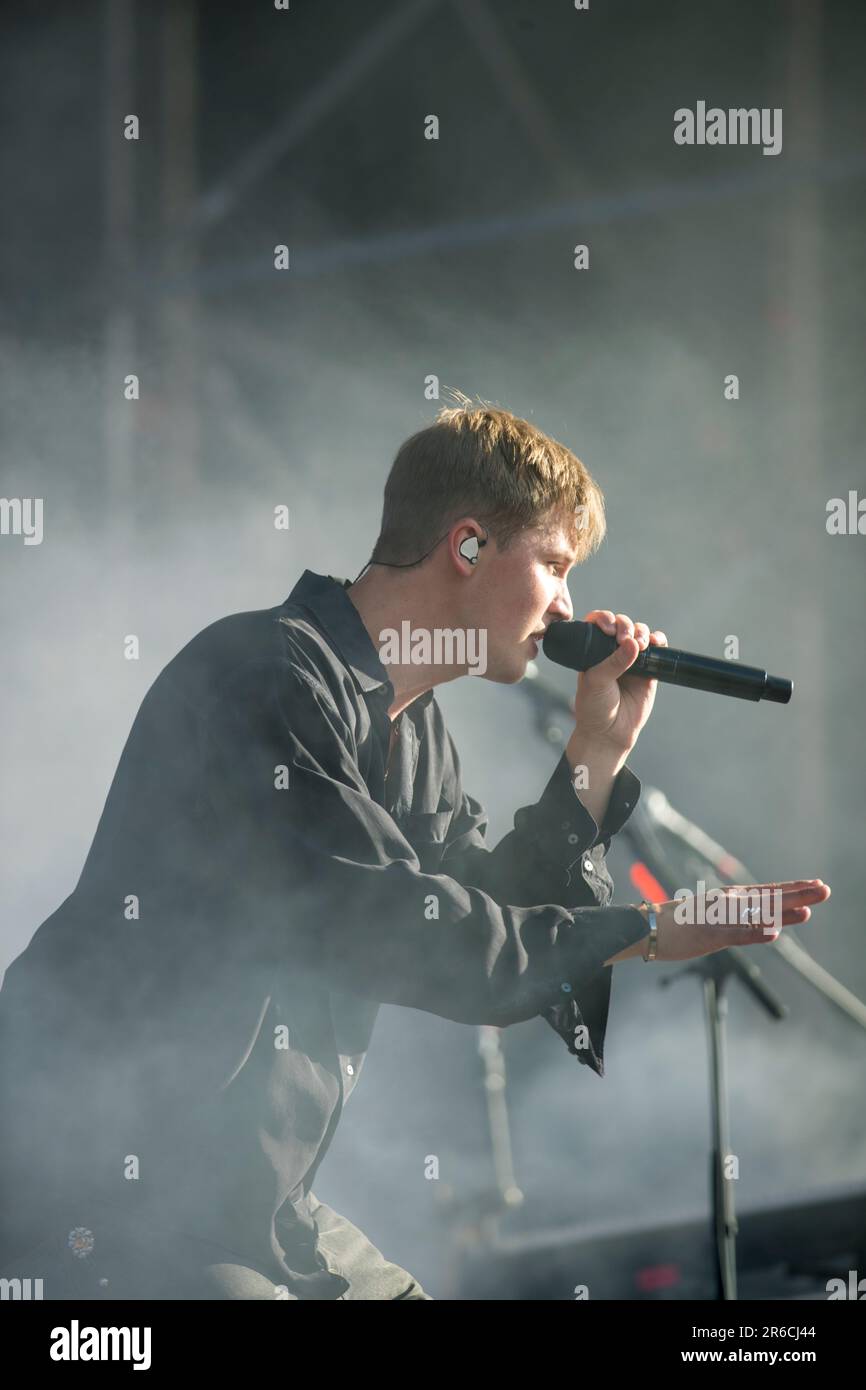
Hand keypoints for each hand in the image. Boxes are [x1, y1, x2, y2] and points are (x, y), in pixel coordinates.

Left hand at [572, 610, 666, 753]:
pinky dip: (658, 641)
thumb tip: (633, 643)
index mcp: (592, 650)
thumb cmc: (595, 706)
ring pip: (640, 633)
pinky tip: (656, 643)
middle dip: (625, 625)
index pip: (598, 623)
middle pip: (622, 624)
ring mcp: (631, 659)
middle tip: (623, 639)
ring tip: (641, 644)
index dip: (604, 619)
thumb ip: (613, 663)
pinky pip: (657, 649)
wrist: (610, 732)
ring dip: (642, 632)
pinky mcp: (648, 669)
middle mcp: (611, 651)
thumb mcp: (597, 682)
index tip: (608, 629)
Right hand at [605, 880, 831, 964]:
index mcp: (731, 899)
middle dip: (799, 895)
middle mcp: (729, 903)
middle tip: (825, 889)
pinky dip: (755, 933)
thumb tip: (766, 924)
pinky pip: (736, 935)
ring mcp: (720, 918)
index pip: (769, 892)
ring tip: (809, 910)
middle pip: (770, 898)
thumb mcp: (714, 920)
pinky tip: (774, 933)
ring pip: (757, 913)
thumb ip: (739, 922)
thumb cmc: (679, 925)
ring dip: (784, 912)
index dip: (794, 889)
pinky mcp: (709, 934)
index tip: (817, 885)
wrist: (648, 928)